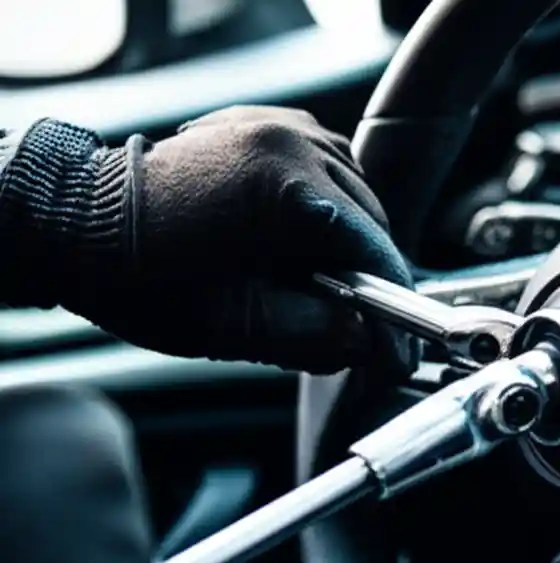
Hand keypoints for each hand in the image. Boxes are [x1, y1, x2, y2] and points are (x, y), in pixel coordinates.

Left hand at [1, 106, 417, 375]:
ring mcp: (281, 126)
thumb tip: (370, 342)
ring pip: (357, 197)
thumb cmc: (134, 272)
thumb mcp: (229, 323)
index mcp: (280, 185)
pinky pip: (329, 172)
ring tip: (314, 290)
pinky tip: (299, 246)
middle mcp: (289, 142)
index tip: (398, 354)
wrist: (75, 222)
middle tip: (356, 335)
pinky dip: (329, 212)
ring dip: (349, 246)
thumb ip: (312, 335)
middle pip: (370, 222)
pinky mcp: (271, 125)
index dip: (391, 308)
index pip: (370, 250)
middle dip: (368, 280)